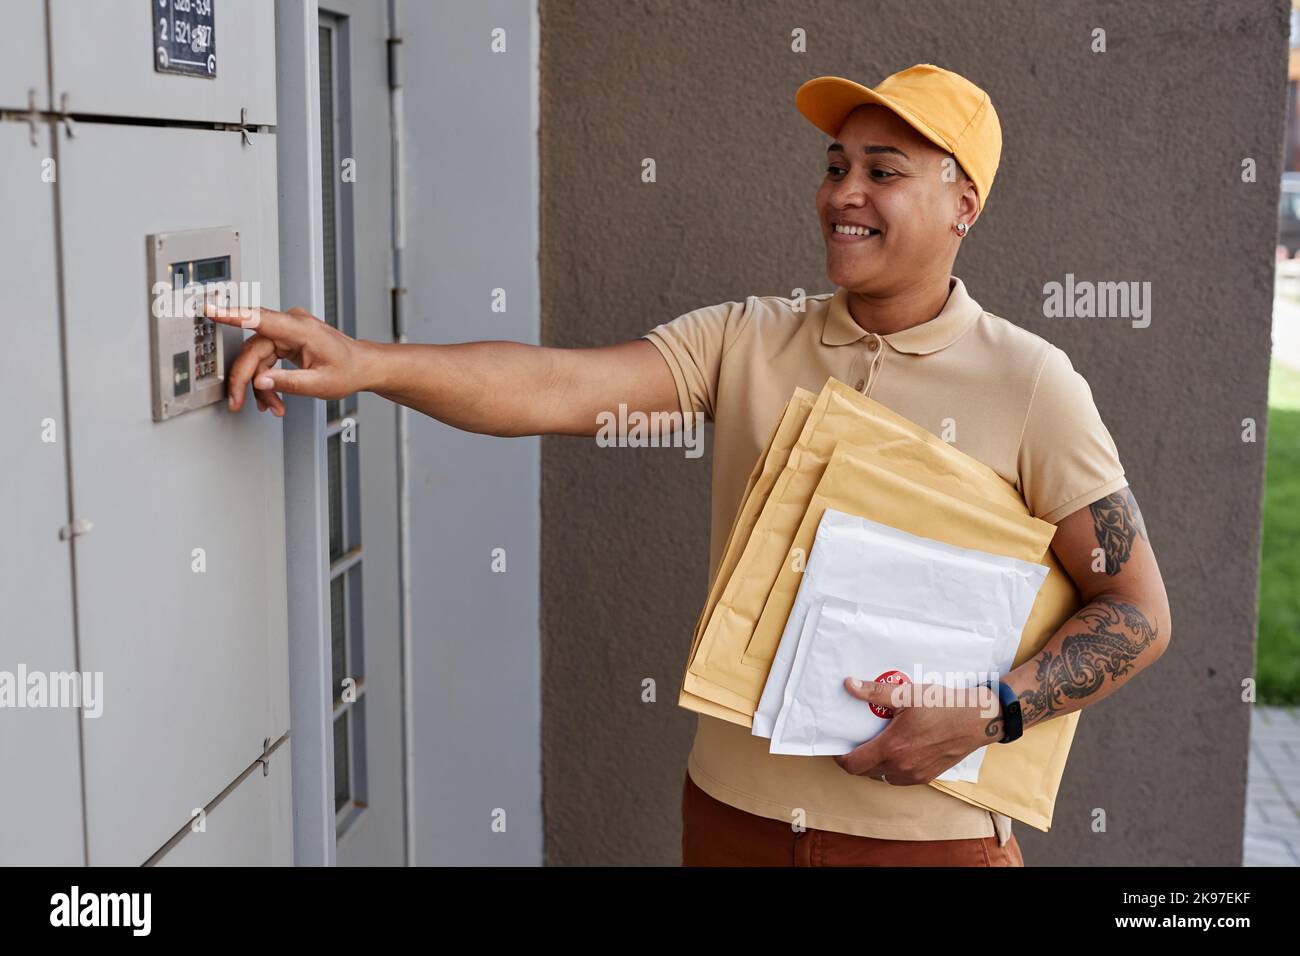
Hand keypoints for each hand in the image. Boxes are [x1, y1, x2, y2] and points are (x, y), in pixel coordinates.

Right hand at [205, 302, 377, 415]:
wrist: (362, 366)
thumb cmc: (349, 370)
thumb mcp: (320, 384)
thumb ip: (288, 382)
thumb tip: (260, 382)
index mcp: (301, 329)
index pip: (260, 319)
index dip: (232, 315)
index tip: (211, 311)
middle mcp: (292, 325)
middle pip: (253, 349)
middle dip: (244, 379)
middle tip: (237, 402)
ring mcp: (288, 331)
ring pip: (257, 358)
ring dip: (259, 385)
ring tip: (271, 406)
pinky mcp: (285, 340)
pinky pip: (265, 359)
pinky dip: (267, 380)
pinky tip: (273, 398)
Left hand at [832, 678, 1001, 784]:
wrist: (976, 720)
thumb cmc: (942, 706)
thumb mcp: (906, 694)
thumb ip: (875, 692)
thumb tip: (850, 685)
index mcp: (892, 748)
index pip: (853, 765)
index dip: (840, 758)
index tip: (838, 748)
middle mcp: (901, 767)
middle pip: (865, 772)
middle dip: (856, 760)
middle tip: (856, 742)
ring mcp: (915, 775)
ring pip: (883, 777)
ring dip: (875, 766)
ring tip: (876, 745)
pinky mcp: (927, 777)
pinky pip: (900, 779)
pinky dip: (892, 769)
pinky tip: (896, 752)